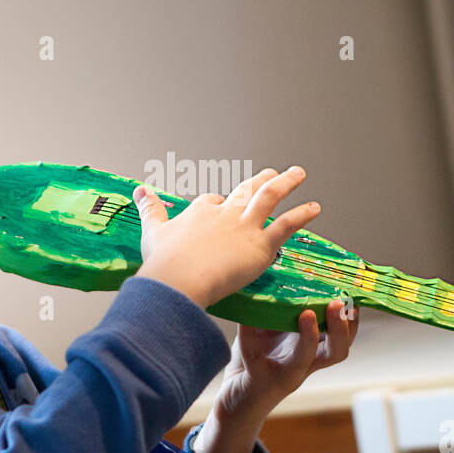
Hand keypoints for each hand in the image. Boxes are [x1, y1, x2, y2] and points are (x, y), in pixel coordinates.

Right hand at [133, 166, 319, 308]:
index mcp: (200, 213)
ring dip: (286, 183)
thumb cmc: (164, 262)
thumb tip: (138, 189)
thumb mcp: (153, 231)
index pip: (213, 202)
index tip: (223, 204)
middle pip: (244, 192)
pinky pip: (286, 225)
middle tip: (270, 173)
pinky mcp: (261, 244)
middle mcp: (224, 214)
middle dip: (257, 182)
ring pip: (269, 197)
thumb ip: (150, 210)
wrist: (179, 279)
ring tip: (298, 173)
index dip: (219, 203)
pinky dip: (302, 214)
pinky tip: (315, 207)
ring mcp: (244, 226)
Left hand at [217, 298, 359, 421]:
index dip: (351, 320)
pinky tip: (245, 321)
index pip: (342, 338)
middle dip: (342, 329)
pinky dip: (248, 336)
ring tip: (306, 314)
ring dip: (309, 338)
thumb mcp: (268, 330)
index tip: (352, 295)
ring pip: (305, 362)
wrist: (234, 400)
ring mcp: (283, 376)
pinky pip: (254, 356)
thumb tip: (277, 270)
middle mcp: (304, 365)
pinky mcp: (258, 381)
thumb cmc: (255, 360)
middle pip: (338, 352)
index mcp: (311, 351)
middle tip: (339, 303)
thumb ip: (276, 308)